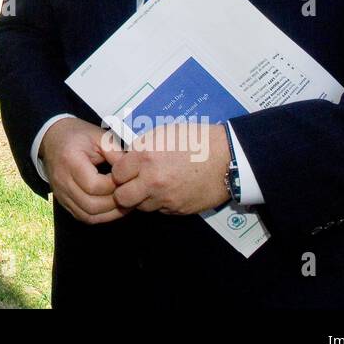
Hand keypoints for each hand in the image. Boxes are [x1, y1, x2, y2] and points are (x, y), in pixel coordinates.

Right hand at [39, 117, 126, 224]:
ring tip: (125, 203)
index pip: (94, 186)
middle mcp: (62, 181)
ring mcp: (60, 193)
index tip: (127, 180)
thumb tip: (134, 172)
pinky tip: (112, 208)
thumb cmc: (78, 136)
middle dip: (115, 204)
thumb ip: (117, 154)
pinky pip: (83, 217)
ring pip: (88, 215)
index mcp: (70, 161)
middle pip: (91, 205)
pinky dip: (100, 216)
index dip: (115, 187)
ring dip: (109, 213)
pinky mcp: (63, 201)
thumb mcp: (99, 137)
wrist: (52, 138)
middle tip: (130, 195)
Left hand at [110, 122, 230, 214]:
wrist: (227, 157)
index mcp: (146, 157)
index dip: (119, 172)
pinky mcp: (179, 210)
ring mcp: (166, 198)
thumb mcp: (162, 133)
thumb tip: (121, 157)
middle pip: (122, 197)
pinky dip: (161, 203)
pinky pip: (160, 210)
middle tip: (132, 183)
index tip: (125, 169)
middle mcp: (153, 181)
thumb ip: (139, 147)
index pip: (116, 174)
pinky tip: (170, 190)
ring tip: (154, 186)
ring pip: (140, 206)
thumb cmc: (195, 139)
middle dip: (124, 191)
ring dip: (142, 198)